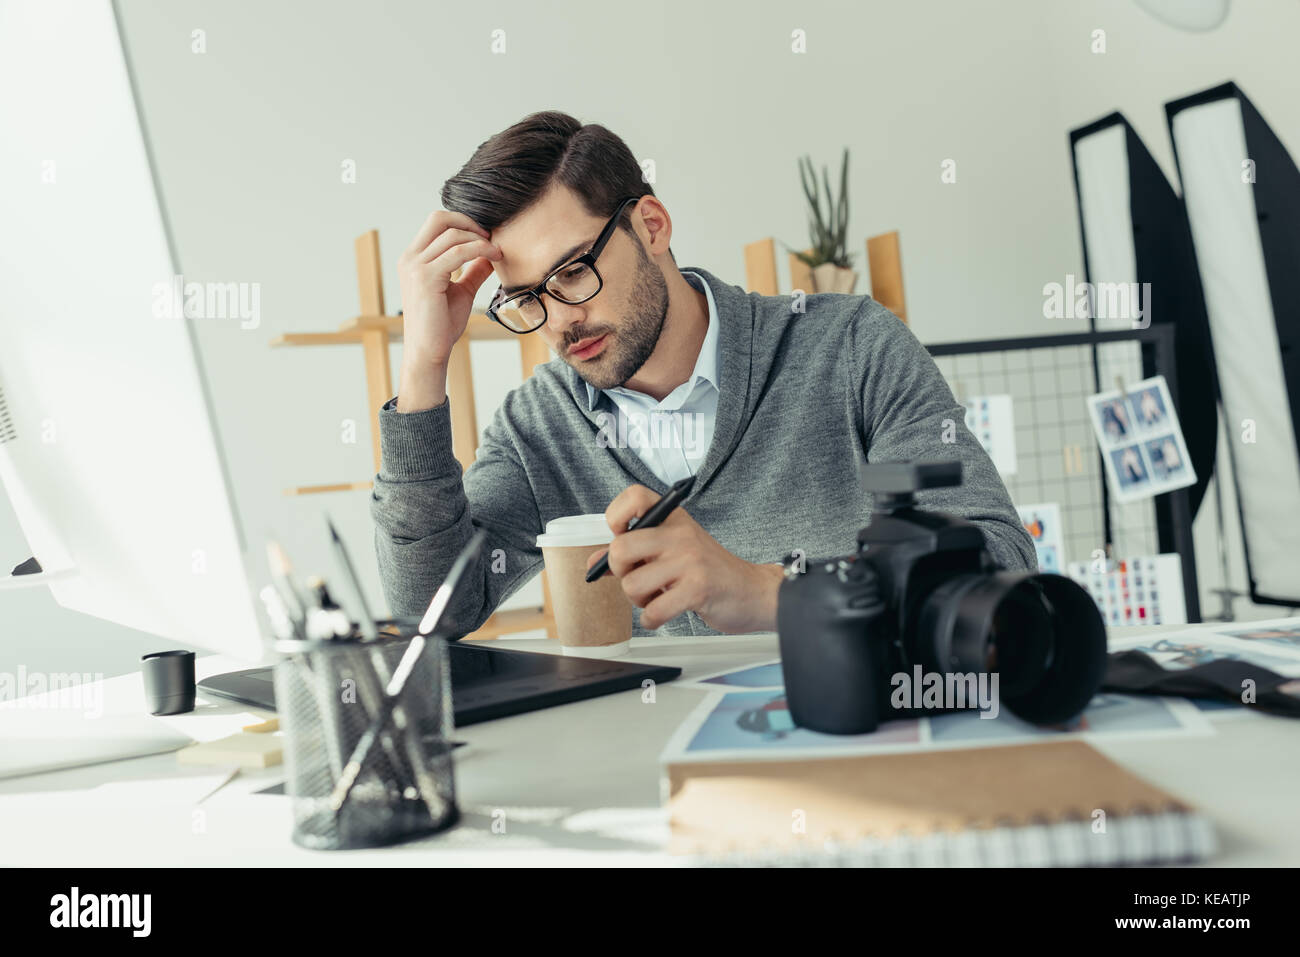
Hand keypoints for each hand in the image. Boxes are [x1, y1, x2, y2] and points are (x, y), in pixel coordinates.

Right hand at [395, 210, 501, 411]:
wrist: (429, 351)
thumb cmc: (442, 324)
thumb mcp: (461, 290)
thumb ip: (473, 270)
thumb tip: (491, 253)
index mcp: (414, 258)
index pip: (437, 223)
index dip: (464, 222)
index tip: (486, 236)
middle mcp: (410, 258)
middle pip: (439, 218)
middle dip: (469, 222)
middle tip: (491, 237)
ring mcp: (415, 266)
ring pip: (452, 234)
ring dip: (479, 239)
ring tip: (498, 252)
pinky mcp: (425, 277)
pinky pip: (458, 252)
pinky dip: (480, 250)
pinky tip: (494, 257)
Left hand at [586, 484, 784, 632]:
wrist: (752, 591)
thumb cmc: (709, 571)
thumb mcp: (673, 551)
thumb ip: (634, 554)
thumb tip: (594, 563)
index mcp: (673, 518)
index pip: (634, 497)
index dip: (616, 517)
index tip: (621, 535)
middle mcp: (680, 534)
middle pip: (620, 549)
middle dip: (620, 572)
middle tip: (638, 577)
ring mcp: (690, 561)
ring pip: (632, 585)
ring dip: (639, 601)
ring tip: (658, 597)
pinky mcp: (698, 589)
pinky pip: (653, 611)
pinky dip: (651, 620)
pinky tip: (663, 614)